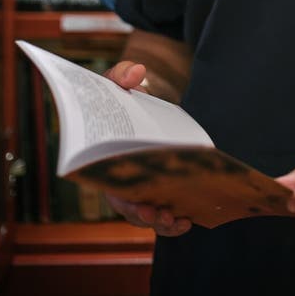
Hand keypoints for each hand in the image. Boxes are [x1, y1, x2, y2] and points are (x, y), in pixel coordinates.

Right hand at [102, 60, 192, 237]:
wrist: (141, 103)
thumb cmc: (124, 97)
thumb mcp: (120, 82)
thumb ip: (122, 73)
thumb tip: (136, 72)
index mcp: (106, 159)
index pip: (109, 185)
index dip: (121, 198)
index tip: (135, 201)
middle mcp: (119, 180)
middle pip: (128, 207)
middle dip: (142, 214)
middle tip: (156, 213)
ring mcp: (139, 187)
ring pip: (147, 215)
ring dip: (161, 223)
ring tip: (177, 220)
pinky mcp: (157, 189)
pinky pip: (163, 214)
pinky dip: (173, 222)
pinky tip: (188, 219)